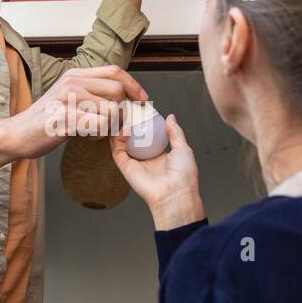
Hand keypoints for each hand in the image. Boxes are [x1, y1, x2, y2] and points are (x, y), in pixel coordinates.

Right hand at [6, 65, 147, 159]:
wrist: (17, 134)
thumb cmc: (45, 120)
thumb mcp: (67, 97)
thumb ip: (90, 93)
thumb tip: (120, 97)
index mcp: (75, 75)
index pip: (115, 72)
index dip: (134, 85)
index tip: (143, 99)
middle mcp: (72, 83)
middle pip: (118, 90)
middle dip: (123, 109)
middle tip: (115, 123)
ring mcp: (67, 99)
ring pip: (111, 109)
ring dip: (111, 125)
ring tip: (97, 131)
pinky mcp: (65, 118)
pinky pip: (99, 125)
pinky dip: (100, 134)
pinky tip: (89, 136)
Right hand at [110, 114, 204, 228]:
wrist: (175, 194)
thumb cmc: (183, 175)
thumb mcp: (183, 148)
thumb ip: (175, 132)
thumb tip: (170, 117)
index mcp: (160, 155)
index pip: (148, 135)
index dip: (144, 122)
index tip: (141, 109)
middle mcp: (146, 159)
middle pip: (134, 137)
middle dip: (130, 123)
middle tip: (128, 108)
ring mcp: (135, 163)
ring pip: (122, 142)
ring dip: (120, 128)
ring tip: (121, 114)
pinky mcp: (125, 168)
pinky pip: (117, 151)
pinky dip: (117, 138)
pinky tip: (122, 127)